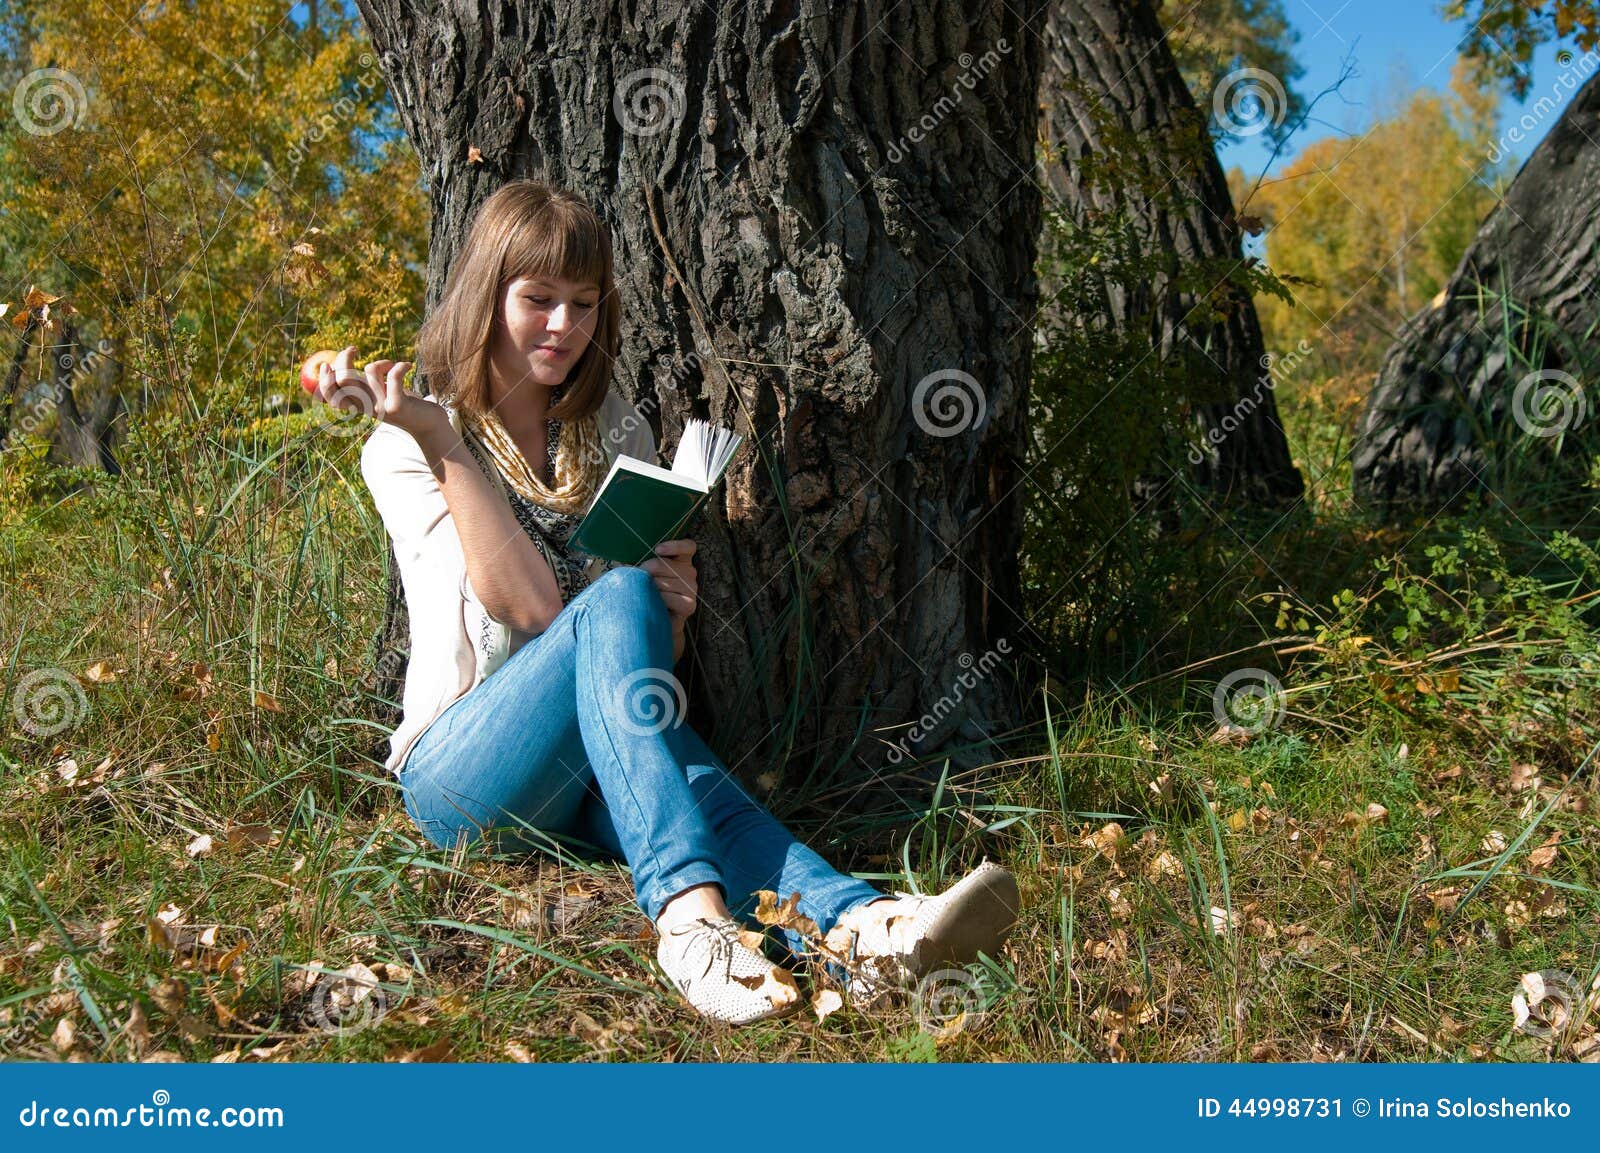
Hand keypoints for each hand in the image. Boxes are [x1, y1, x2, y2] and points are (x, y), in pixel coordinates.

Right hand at [314, 346, 447, 441]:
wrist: (428, 424)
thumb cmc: (401, 401)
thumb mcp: (376, 392)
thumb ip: (360, 382)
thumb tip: (340, 360)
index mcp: (357, 404)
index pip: (330, 395)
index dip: (323, 379)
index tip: (327, 364)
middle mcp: (366, 407)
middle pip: (343, 379)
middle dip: (344, 358)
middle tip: (354, 350)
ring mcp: (380, 408)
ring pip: (370, 371)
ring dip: (382, 361)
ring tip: (393, 366)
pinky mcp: (397, 406)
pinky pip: (393, 375)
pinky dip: (400, 365)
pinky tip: (407, 366)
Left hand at [640, 538, 697, 620]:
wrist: (654, 619)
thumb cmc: (647, 592)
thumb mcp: (644, 574)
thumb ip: (641, 565)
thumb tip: (626, 566)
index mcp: (682, 560)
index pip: (688, 546)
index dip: (675, 546)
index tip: (657, 550)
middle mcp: (689, 572)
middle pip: (667, 564)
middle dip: (647, 570)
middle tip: (636, 579)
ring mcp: (692, 588)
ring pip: (666, 581)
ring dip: (650, 587)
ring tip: (643, 593)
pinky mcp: (689, 605)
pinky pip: (670, 598)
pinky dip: (658, 599)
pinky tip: (653, 602)